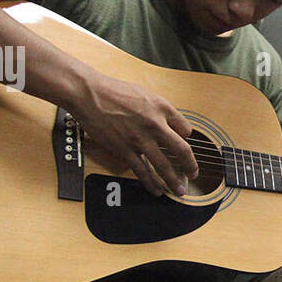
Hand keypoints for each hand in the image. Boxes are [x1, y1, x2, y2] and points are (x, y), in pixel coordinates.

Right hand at [70, 71, 196, 195]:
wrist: (89, 94)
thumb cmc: (113, 91)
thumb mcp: (144, 93)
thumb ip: (157, 109)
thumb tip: (165, 123)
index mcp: (162, 107)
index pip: (186, 129)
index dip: (187, 140)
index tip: (184, 147)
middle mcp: (155, 124)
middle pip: (182, 151)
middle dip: (190, 166)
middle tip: (193, 175)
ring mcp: (141, 139)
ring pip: (164, 166)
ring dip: (173, 181)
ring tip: (179, 190)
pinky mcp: (125, 150)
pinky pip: (142, 171)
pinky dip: (151, 183)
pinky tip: (156, 189)